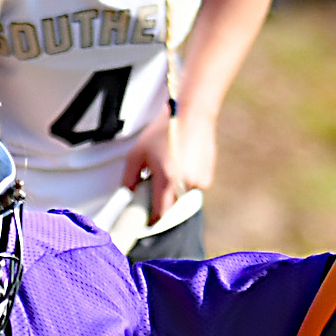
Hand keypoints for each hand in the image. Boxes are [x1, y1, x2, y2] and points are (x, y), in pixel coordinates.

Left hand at [122, 106, 219, 222]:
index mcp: (167, 180)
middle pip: (171, 207)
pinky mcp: (207, 177)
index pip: (160, 214)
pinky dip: (185, 182)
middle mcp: (185, 184)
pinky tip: (182, 164)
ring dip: (174, 190)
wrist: (192, 114)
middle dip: (162, 201)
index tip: (145, 220)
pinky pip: (192, 189)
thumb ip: (128, 178)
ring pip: (182, 198)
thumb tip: (127, 194)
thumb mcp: (137, 154)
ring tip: (170, 167)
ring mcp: (199, 181)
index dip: (152, 220)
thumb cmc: (164, 131)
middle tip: (156, 183)